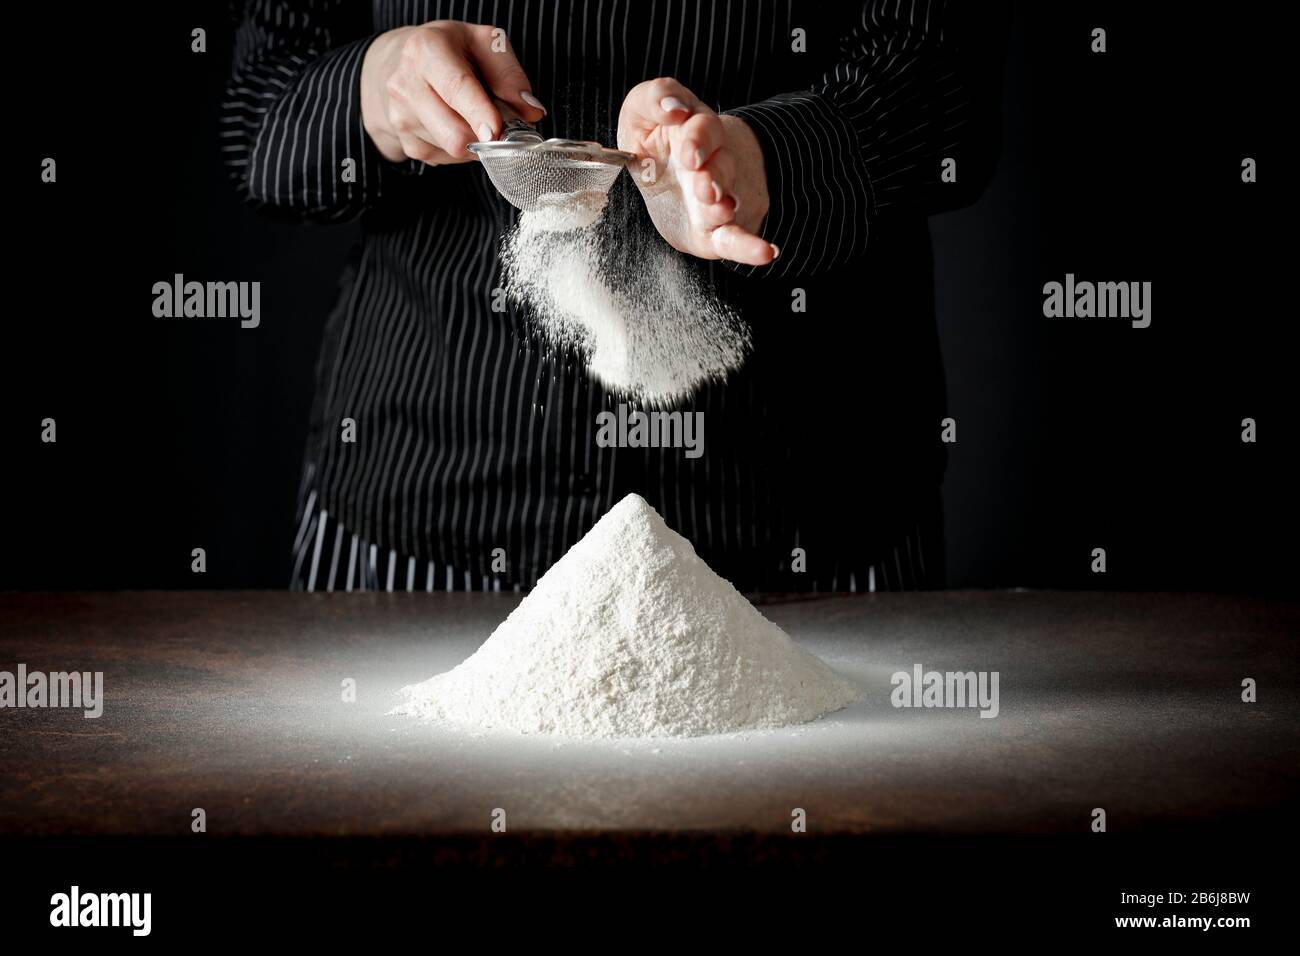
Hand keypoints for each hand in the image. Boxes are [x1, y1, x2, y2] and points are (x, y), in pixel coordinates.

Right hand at [360, 21, 545, 164]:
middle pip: (454, 133)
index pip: (455, 88)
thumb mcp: (485, 44)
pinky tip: (458, 124)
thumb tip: (530, 110)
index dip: (479, 113)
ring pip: (453, 150)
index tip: (496, 130)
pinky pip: (447, 159)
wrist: (404, 62)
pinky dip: (463, 149)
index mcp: (427, 51)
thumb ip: (510, 75)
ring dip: (476, 141)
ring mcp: (402, 118)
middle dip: (487, 136)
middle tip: (502, 123)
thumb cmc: (451, 50)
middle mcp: (406, 84)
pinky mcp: (407, 143)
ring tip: (474, 115)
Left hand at [617, 78, 775, 266]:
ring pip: (727, 201)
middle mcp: (713, 165)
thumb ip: (653, 99)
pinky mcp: (716, 232)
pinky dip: (751, 247)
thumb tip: (673, 108)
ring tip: (720, 208)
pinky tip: (767, 252)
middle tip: (702, 183)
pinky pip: (736, 240)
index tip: (687, 149)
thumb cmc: (658, 145)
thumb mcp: (641, 113)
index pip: (701, 128)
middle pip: (721, 165)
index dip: (696, 137)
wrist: (675, 179)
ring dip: (723, 206)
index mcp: (695, 134)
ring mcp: (718, 200)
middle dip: (714, 173)